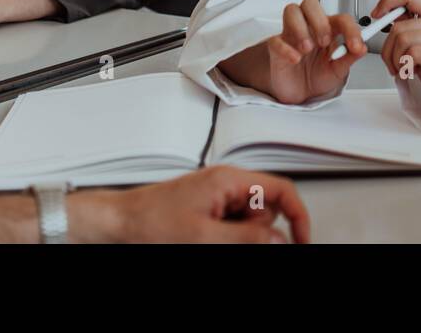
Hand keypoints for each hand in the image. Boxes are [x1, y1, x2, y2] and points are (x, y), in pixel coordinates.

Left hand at [98, 165, 310, 243]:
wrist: (118, 224)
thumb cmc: (150, 221)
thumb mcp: (204, 235)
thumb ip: (247, 237)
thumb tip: (279, 239)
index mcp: (230, 180)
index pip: (281, 190)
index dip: (298, 216)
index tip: (302, 239)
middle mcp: (226, 185)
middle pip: (266, 211)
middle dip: (258, 233)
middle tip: (232, 241)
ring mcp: (216, 199)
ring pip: (249, 223)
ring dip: (240, 237)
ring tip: (209, 240)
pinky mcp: (207, 212)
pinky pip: (231, 228)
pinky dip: (227, 238)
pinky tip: (204, 241)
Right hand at [266, 0, 365, 104]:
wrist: (300, 93)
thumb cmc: (318, 75)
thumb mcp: (338, 70)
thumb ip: (349, 58)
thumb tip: (363, 48)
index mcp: (328, 30)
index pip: (341, 18)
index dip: (351, 29)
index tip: (356, 46)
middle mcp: (309, 28)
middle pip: (311, 4)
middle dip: (319, 20)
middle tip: (324, 42)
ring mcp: (291, 35)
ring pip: (291, 11)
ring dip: (301, 28)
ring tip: (307, 48)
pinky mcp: (277, 48)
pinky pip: (276, 40)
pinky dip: (286, 48)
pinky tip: (295, 59)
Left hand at [372, 0, 420, 113]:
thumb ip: (410, 27)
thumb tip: (386, 17)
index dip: (388, 1)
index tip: (377, 13)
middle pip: (400, 25)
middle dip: (387, 47)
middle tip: (392, 61)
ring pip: (403, 39)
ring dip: (394, 59)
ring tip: (403, 68)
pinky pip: (412, 54)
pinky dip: (405, 66)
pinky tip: (412, 72)